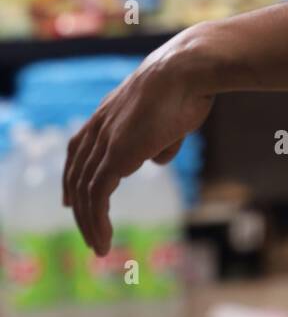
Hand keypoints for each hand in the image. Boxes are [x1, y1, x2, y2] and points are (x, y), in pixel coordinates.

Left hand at [62, 36, 214, 256]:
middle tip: (86, 231)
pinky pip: (97, 198)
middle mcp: (100, 126)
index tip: (71, 199)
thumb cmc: (188, 85)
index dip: (73, 174)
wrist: (186, 70)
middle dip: (78, 206)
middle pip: (76, 173)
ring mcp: (106, 141)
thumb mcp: (171, 114)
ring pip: (85, 192)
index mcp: (108, 112)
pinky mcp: (116, 156)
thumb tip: (158, 156)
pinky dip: (97, 223)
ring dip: (89, 223)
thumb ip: (159, 137)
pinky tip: (104, 240)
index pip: (78, 148)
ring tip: (99, 247)